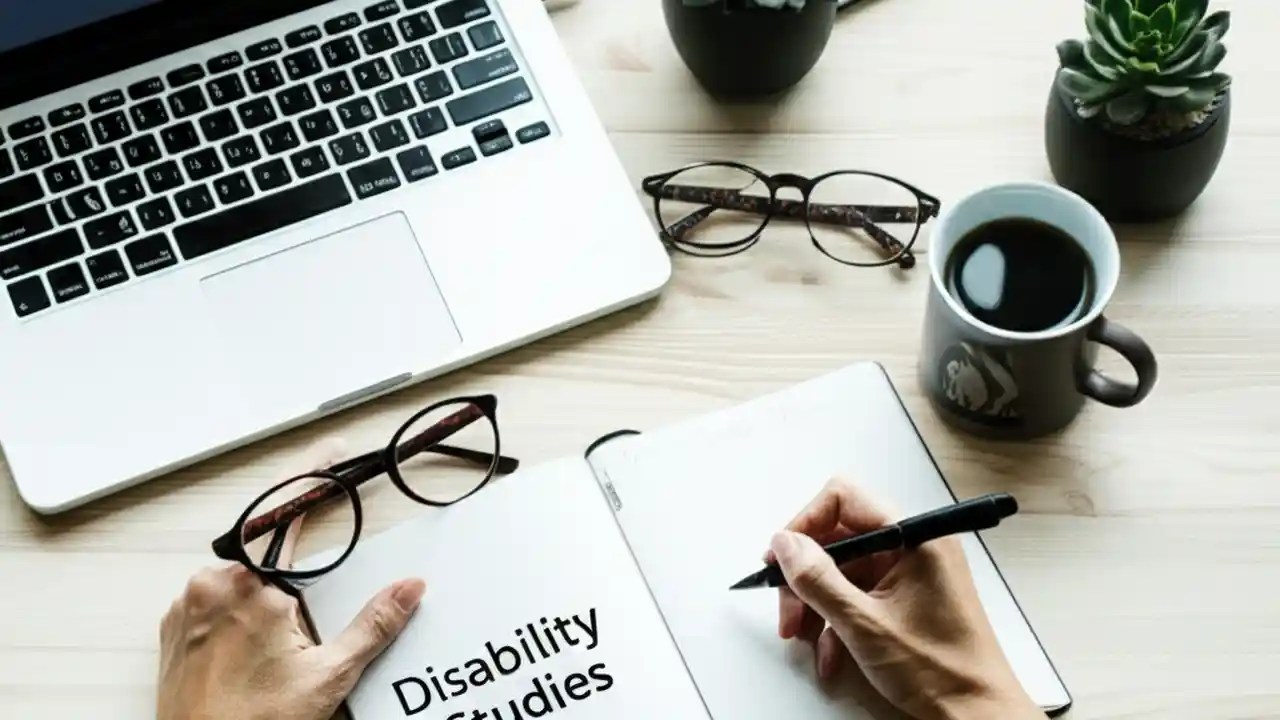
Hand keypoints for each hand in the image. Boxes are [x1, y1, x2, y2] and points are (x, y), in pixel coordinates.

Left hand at [158, 441, 426, 719]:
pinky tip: (260, 646)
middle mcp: (213, 586)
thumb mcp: (328, 677)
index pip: (288, 511)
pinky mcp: (176, 629)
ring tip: (282, 649)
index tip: (330, 449)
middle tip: (312, 604)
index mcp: (252, 588)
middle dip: (297, 566)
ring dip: (270, 593)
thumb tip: (408, 589)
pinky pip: (217, 598)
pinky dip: (243, 609)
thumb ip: (374, 626)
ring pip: (242, 575)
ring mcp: (188, 607)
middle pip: (268, 545)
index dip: (313, 472)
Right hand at [768, 478, 1041, 719]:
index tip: (781, 557)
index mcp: (914, 537)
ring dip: (817, 603)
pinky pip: (859, 593)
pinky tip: (831, 653)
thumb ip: (818, 579)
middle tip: (788, 610)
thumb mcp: (863, 624)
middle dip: (806, 576)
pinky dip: (837, 620)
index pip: (844, 499)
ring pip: (844, 570)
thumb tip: (785, 544)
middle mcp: (914, 546)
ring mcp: (911, 572)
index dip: (805, 525)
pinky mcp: (907, 596)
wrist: (978, 715)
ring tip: (805, 638)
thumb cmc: (942, 671)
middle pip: (839, 538)